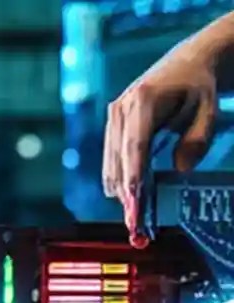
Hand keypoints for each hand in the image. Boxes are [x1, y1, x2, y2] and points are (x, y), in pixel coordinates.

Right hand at [104, 42, 217, 237]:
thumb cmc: (198, 86)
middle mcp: (121, 109)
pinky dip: (120, 179)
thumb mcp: (208, 110)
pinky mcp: (112, 125)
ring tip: (133, 216)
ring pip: (111, 162)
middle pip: (118, 160)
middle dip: (126, 194)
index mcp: (144, 101)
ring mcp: (113, 117)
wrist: (187, 63)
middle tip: (135, 223)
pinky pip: (112, 158)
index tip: (133, 203)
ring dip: (121, 190)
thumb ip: (196, 140)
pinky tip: (130, 197)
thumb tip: (181, 169)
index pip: (134, 147)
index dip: (132, 178)